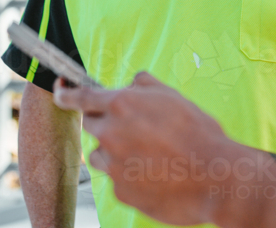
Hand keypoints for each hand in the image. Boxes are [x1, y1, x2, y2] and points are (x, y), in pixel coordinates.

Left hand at [54, 72, 266, 225]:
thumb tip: (132, 83)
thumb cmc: (199, 133)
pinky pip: (117, 180)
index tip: (59, 90)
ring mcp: (114, 165)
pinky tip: (157, 174)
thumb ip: (144, 84)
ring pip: (101, 154)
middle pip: (91, 125)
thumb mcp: (173, 96)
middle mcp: (111, 133)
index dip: (65, 93)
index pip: (79, 96)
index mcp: (122, 105)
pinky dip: (131, 176)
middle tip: (133, 129)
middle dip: (105, 123)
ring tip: (149, 154)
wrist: (216, 177)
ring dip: (115, 152)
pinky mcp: (121, 191)